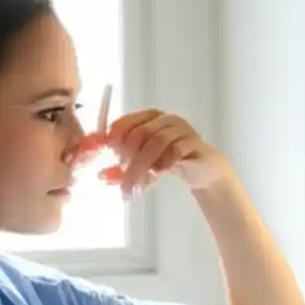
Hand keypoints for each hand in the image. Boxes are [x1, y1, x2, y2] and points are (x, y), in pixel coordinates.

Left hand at [96, 109, 231, 195]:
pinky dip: (163, 164)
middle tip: (125, 180)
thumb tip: (101, 177)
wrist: (203, 169)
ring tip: (137, 186)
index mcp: (148, 118)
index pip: (123, 124)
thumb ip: (122, 170)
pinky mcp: (194, 142)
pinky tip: (158, 174)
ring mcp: (181, 128)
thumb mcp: (142, 166)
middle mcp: (164, 119)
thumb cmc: (169, 162)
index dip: (115, 143)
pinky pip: (175, 150)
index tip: (114, 162)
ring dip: (142, 166)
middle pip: (139, 134)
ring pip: (156, 142)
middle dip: (129, 160)